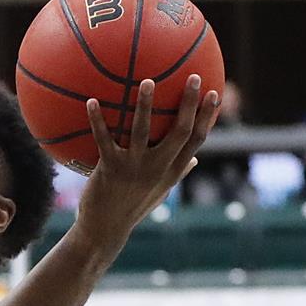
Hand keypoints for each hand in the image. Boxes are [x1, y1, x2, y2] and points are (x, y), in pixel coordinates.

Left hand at [76, 76, 221, 248]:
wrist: (105, 229)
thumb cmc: (133, 206)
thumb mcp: (160, 191)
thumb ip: (177, 172)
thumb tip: (195, 158)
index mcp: (171, 170)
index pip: (196, 140)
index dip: (207, 117)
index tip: (214, 93)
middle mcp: (158, 168)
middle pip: (180, 131)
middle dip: (188, 104)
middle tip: (192, 77)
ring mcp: (135, 168)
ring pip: (143, 131)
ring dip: (146, 105)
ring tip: (148, 81)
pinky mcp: (111, 169)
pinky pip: (104, 139)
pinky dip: (97, 120)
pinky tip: (91, 101)